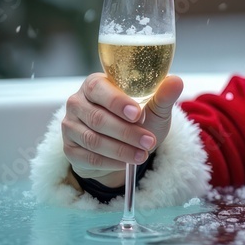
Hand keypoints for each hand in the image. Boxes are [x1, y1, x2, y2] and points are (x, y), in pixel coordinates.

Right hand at [61, 73, 183, 187]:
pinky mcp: (69, 148)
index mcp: (95, 84)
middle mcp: (77, 102)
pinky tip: (126, 164)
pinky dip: (110, 162)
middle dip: (126, 132)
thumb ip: (163, 95)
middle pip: (97, 118)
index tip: (138, 115)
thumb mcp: (154, 108)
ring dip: (120, 150)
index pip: (100, 89)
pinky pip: (88, 157)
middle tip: (149, 141)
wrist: (126, 146)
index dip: (118, 102)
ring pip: (93, 140)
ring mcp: (69, 126)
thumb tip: (175, 81)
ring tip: (142, 155)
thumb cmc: (139, 120)